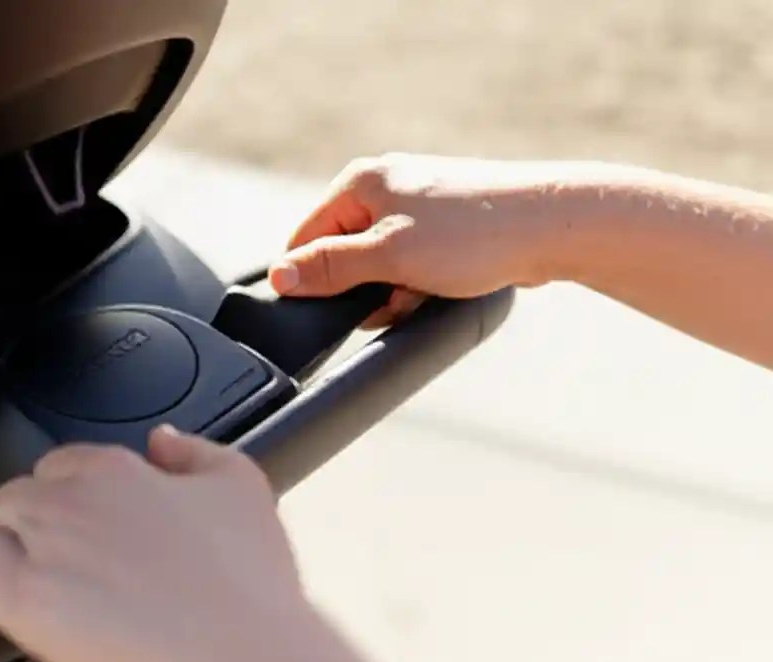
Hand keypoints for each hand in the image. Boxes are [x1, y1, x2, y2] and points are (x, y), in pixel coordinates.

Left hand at [0, 427, 335, 661]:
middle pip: (25, 493)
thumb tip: (163, 440)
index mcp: (117, 466)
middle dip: (45, 523)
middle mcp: (72, 496)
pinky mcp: (22, 597)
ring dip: (16, 547)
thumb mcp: (241, 486)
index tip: (99, 532)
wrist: (250, 655)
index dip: (80, 500)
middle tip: (80, 567)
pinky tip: (18, 596)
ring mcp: (43, 544)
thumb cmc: (250, 584)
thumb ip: (194, 451)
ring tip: (56, 589)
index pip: (65, 465)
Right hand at [270, 153, 572, 325]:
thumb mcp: (388, 257)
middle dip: (361, 287)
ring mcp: (419, 201)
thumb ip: (329, 268)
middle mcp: (386, 182)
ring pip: (381, 261)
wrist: (555, 226)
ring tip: (425, 293)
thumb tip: (280, 277)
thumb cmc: (472, 234)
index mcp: (360, 180)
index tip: (333, 308)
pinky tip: (442, 290)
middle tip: (392, 301)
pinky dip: (419, 281)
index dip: (311, 278)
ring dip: (393, 288)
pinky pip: (413, 260)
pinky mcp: (447, 221)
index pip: (305, 236)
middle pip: (343, 250)